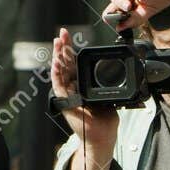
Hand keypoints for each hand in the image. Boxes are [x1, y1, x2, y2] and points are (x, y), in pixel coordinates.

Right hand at [51, 27, 119, 151]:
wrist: (103, 136)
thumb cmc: (105, 119)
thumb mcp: (107, 96)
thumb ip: (104, 83)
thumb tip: (113, 70)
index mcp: (79, 83)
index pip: (72, 62)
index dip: (70, 48)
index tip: (68, 34)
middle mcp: (71, 87)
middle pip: (64, 63)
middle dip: (63, 47)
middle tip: (61, 32)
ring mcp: (67, 95)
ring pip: (59, 72)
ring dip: (58, 56)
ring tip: (57, 42)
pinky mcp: (65, 103)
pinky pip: (59, 87)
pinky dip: (57, 75)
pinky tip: (56, 64)